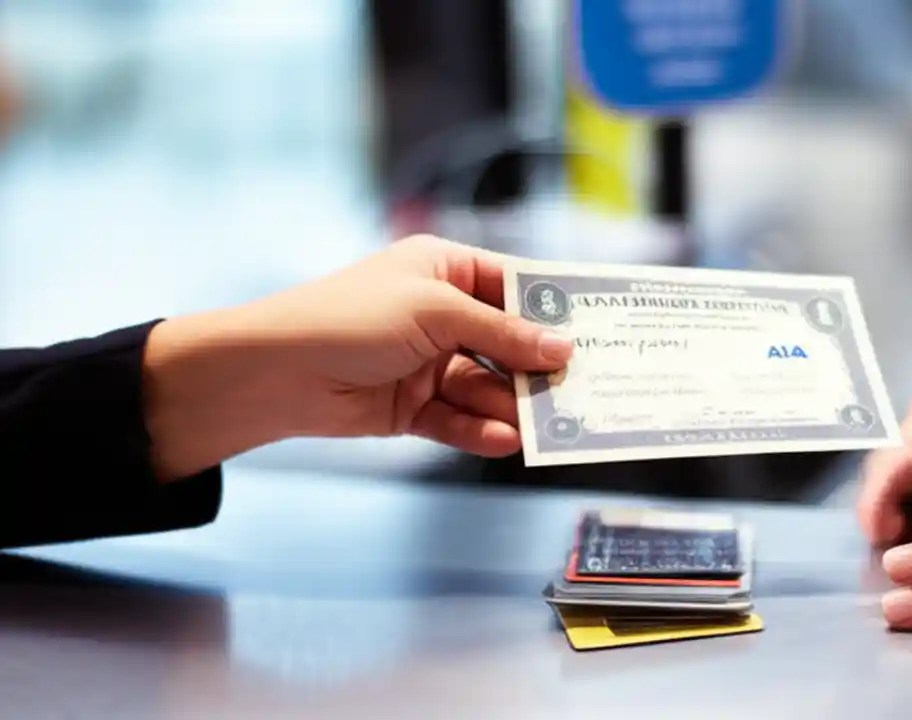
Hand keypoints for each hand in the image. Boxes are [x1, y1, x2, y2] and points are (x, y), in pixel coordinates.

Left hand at [142, 235, 572, 478]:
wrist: (275, 371)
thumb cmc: (351, 318)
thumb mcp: (437, 313)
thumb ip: (502, 334)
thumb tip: (562, 348)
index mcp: (446, 271)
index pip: (515, 287)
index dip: (554, 311)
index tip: (597, 332)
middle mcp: (441, 315)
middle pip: (507, 344)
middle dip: (538, 367)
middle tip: (582, 389)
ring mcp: (428, 363)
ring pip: (487, 386)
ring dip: (512, 405)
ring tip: (545, 425)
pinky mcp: (413, 406)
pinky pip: (459, 418)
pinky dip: (482, 429)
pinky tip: (507, 439)